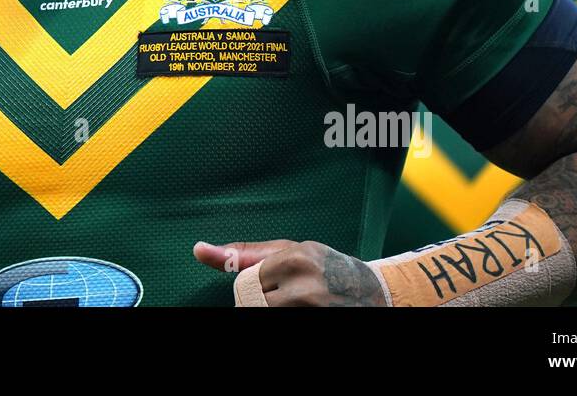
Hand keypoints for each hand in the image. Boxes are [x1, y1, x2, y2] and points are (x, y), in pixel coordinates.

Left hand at [193, 239, 386, 306]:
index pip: (245, 286)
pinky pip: (285, 325)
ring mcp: (314, 309)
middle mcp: (304, 285)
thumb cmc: (327, 268)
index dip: (253, 291)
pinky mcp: (319, 323)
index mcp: (294, 258)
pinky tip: (305, 311)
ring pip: (264, 314)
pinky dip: (289, 318)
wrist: (377, 294)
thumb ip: (246, 255)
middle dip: (260, 307)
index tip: (269, 289)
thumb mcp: (290, 251)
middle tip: (283, 300)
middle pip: (253, 307)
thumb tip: (198, 250)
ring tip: (296, 305)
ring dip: (271, 312)